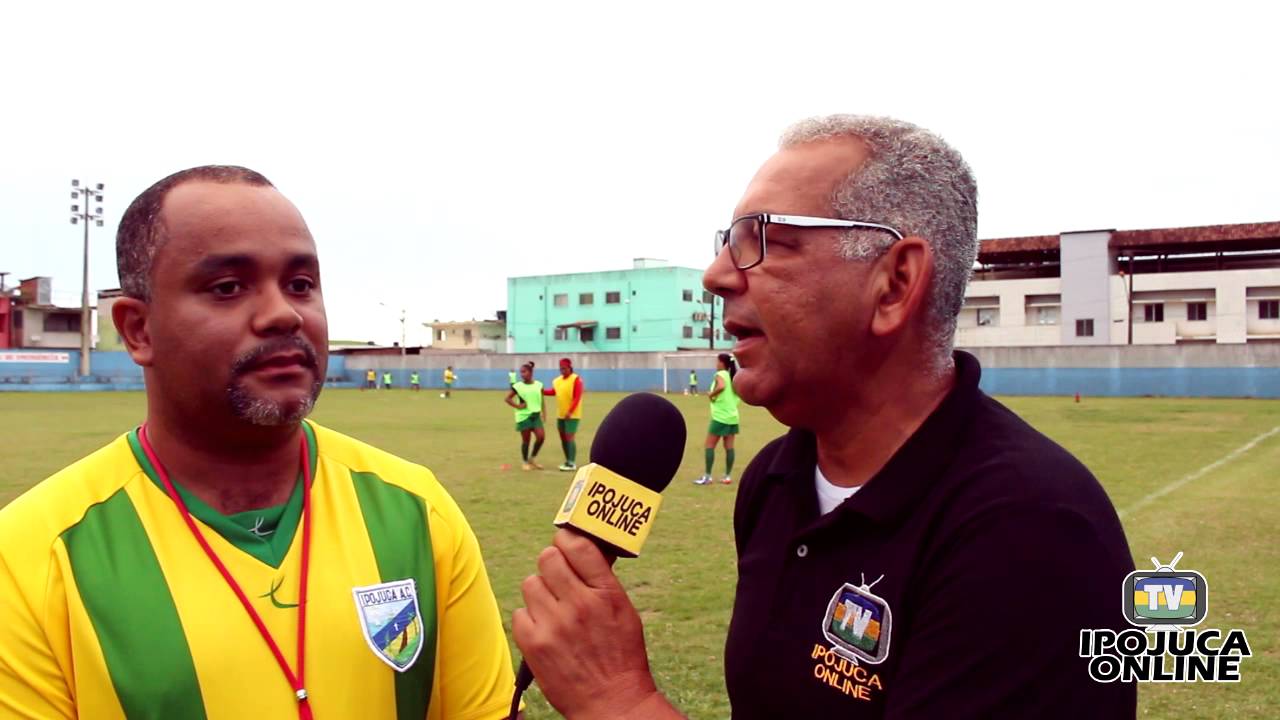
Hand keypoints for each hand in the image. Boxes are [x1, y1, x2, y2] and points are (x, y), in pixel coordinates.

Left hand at [513, 529, 677, 719]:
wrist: (611, 702)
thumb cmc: (621, 655)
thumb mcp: (624, 611)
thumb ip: (602, 581)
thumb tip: (581, 551)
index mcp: (606, 593)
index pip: (578, 546)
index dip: (567, 540)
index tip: (565, 544)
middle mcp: (579, 604)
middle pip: (547, 558)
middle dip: (551, 564)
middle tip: (558, 578)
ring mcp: (554, 624)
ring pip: (530, 583)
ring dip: (539, 592)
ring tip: (552, 608)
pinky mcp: (534, 644)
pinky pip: (518, 613)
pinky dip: (528, 619)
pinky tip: (544, 629)